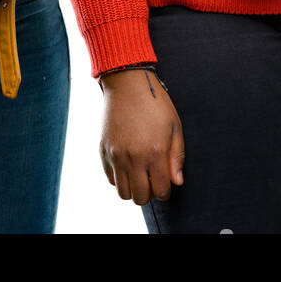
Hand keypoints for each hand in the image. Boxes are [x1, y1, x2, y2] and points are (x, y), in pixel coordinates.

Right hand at [98, 68, 184, 204]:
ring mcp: (116, 156)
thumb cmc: (155, 103)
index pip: (160, 190)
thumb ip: (177, 157)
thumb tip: (177, 182)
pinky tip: (128, 166)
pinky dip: (120, 179)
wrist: (127, 84)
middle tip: (153, 181)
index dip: (166, 191)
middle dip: (150, 193)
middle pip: (140, 197)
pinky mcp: (103, 151)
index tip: (166, 184)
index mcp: (155, 152)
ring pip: (123, 193)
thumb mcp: (174, 127)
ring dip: (133, 189)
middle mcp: (133, 158)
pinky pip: (111, 179)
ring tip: (140, 176)